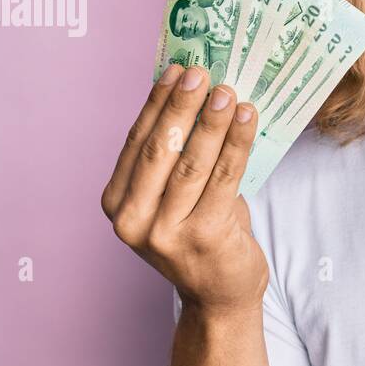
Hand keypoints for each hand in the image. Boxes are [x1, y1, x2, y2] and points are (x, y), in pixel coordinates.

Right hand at [101, 64, 266, 316]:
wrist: (220, 295)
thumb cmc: (200, 235)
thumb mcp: (175, 197)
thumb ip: (173, 157)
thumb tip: (191, 93)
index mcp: (117, 204)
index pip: (136, 142)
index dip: (157, 103)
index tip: (175, 70)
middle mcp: (133, 220)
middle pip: (160, 148)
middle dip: (182, 105)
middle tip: (201, 72)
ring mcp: (165, 232)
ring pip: (192, 162)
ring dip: (213, 121)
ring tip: (228, 91)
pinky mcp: (203, 237)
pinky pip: (223, 178)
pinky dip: (237, 143)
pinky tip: (247, 119)